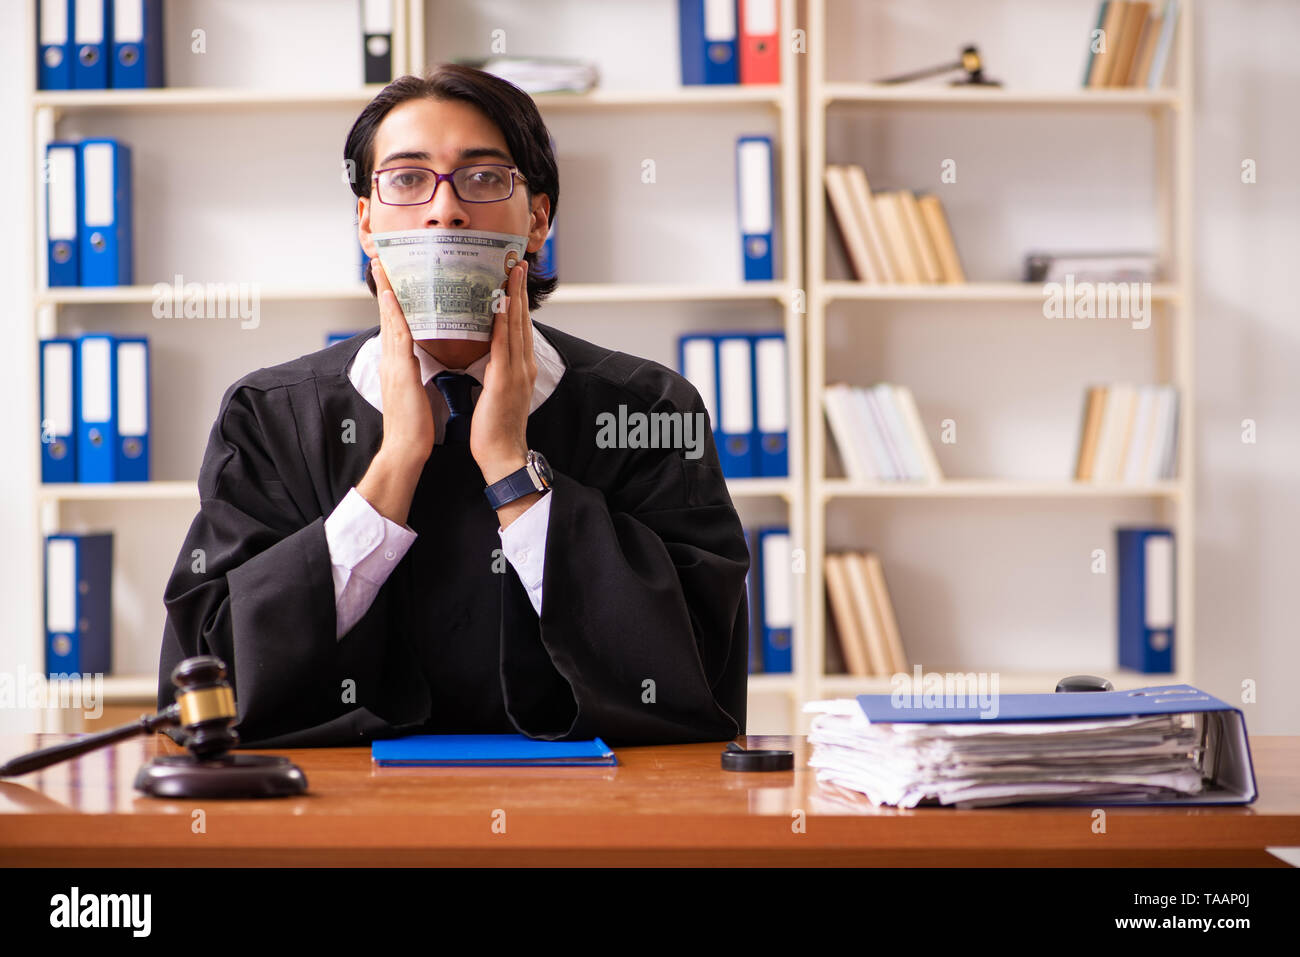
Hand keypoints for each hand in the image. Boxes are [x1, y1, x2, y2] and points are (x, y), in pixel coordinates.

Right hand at [372, 258, 434, 469]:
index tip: (390, 277)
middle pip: (387, 316)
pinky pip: (398, 336)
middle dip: (384, 288)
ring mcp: (392, 363)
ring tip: (382, 267)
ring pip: (390, 320)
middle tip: (379, 260)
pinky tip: (393, 297)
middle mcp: (390, 359)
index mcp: (396, 363)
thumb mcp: (413, 391)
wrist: (405, 448)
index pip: (394, 325)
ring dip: (386, 292)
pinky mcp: (400, 370)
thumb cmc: (414, 424)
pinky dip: (394, 315)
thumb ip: (410, 372)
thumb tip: (413, 361)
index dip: (391, 301)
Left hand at [472, 260, 536, 484]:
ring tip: (513, 272)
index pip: (520, 328)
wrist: (502, 454)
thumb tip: (491, 359)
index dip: (518, 301)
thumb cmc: (495, 428)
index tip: (515, 278)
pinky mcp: (505, 380)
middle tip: (519, 263)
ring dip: (514, 297)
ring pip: (516, 326)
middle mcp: (523, 365)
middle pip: (522, 320)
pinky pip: (503, 344)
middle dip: (520, 290)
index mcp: (521, 368)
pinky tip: (499, 304)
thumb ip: (498, 372)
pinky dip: (503, 322)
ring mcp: (517, 371)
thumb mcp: (498, 393)